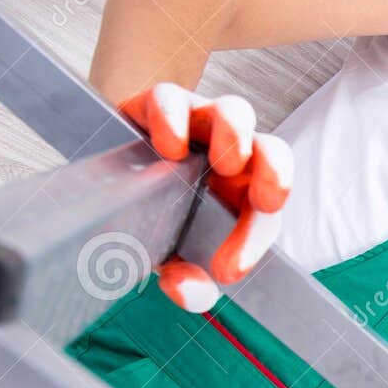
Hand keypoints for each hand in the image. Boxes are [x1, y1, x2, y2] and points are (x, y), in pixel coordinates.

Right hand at [119, 83, 293, 311]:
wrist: (111, 175)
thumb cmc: (156, 212)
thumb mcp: (172, 255)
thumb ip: (186, 280)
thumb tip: (189, 290)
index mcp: (246, 189)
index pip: (266, 209)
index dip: (254, 238)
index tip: (229, 270)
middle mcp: (230, 152)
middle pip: (272, 148)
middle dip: (276, 171)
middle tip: (263, 200)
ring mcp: (197, 122)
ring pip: (234, 111)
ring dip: (235, 136)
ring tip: (220, 165)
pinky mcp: (155, 105)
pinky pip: (170, 97)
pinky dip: (172, 117)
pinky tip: (168, 148)